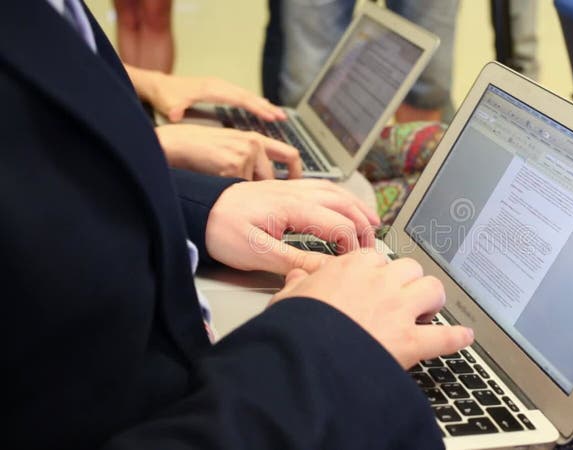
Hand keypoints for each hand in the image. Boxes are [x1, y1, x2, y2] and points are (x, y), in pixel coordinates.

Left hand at [126, 64, 285, 121]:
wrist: (158, 86)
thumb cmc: (165, 95)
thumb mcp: (168, 104)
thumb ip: (174, 109)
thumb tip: (176, 114)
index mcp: (212, 89)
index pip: (240, 98)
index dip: (256, 108)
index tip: (270, 116)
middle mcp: (219, 86)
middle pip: (248, 96)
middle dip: (266, 107)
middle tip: (282, 117)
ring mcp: (220, 87)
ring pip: (246, 95)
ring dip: (262, 105)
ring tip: (278, 115)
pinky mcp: (219, 90)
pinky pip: (241, 96)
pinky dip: (253, 102)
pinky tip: (262, 107)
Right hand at [155, 124, 302, 179]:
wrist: (175, 145)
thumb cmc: (199, 149)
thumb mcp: (231, 147)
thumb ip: (251, 160)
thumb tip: (269, 183)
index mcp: (255, 139)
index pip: (290, 154)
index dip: (297, 173)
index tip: (295, 185)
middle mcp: (253, 144)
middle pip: (271, 178)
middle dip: (262, 192)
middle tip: (254, 200)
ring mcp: (244, 154)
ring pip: (255, 186)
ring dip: (242, 192)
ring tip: (223, 185)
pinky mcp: (232, 165)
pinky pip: (239, 189)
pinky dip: (228, 192)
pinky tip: (214, 182)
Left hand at [206, 179, 380, 273]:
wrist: (197, 209)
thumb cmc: (220, 230)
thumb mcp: (257, 253)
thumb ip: (297, 260)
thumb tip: (328, 268)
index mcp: (292, 208)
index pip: (339, 224)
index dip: (353, 245)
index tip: (355, 263)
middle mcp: (295, 193)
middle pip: (344, 204)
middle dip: (363, 226)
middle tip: (371, 247)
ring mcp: (290, 188)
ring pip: (336, 192)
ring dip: (357, 207)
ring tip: (371, 221)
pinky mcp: (283, 189)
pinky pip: (322, 187)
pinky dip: (340, 196)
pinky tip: (343, 203)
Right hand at [271, 251, 474, 368]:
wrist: (303, 360)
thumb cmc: (295, 329)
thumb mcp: (288, 299)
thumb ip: (299, 283)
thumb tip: (298, 275)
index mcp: (352, 268)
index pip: (377, 258)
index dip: (378, 272)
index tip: (374, 283)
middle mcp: (381, 283)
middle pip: (410, 268)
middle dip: (407, 282)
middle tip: (400, 298)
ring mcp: (398, 311)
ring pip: (432, 289)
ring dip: (431, 301)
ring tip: (425, 311)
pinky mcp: (410, 342)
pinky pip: (444, 336)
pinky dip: (455, 338)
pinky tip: (463, 337)